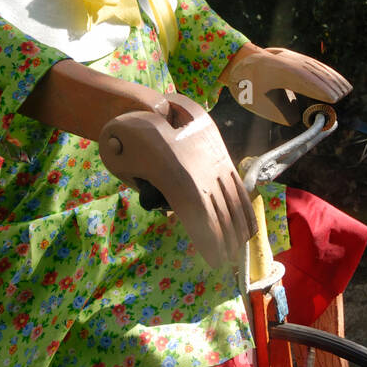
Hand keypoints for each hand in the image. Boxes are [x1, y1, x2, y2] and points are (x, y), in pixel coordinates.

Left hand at [98, 95, 255, 269]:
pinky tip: (247, 224)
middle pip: (218, 208)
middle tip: (225, 262)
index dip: (209, 239)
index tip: (214, 260)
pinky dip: (243, 205)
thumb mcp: (119, 162)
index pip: (198, 213)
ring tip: (237, 249)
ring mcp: (213, 158)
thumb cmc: (123, 137)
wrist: (142, 104)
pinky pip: (235, 183)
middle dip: (224, 238)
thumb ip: (140, 185)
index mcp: (175, 171)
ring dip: (236, 225)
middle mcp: (200, 166)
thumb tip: (165, 208)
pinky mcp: (219, 154)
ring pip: (231, 196)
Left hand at [223, 46, 352, 125]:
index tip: (334, 99)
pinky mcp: (292, 57)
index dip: (320, 90)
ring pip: (315, 67)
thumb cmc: (245, 86)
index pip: (304, 81)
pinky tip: (334, 78)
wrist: (235, 61)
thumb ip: (277, 113)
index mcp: (277, 72)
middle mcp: (286, 62)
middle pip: (313, 72)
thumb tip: (296, 118)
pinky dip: (325, 71)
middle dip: (330, 84)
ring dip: (331, 77)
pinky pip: (312, 64)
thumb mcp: (256, 103)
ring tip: (345, 88)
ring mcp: (289, 57)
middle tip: (344, 95)